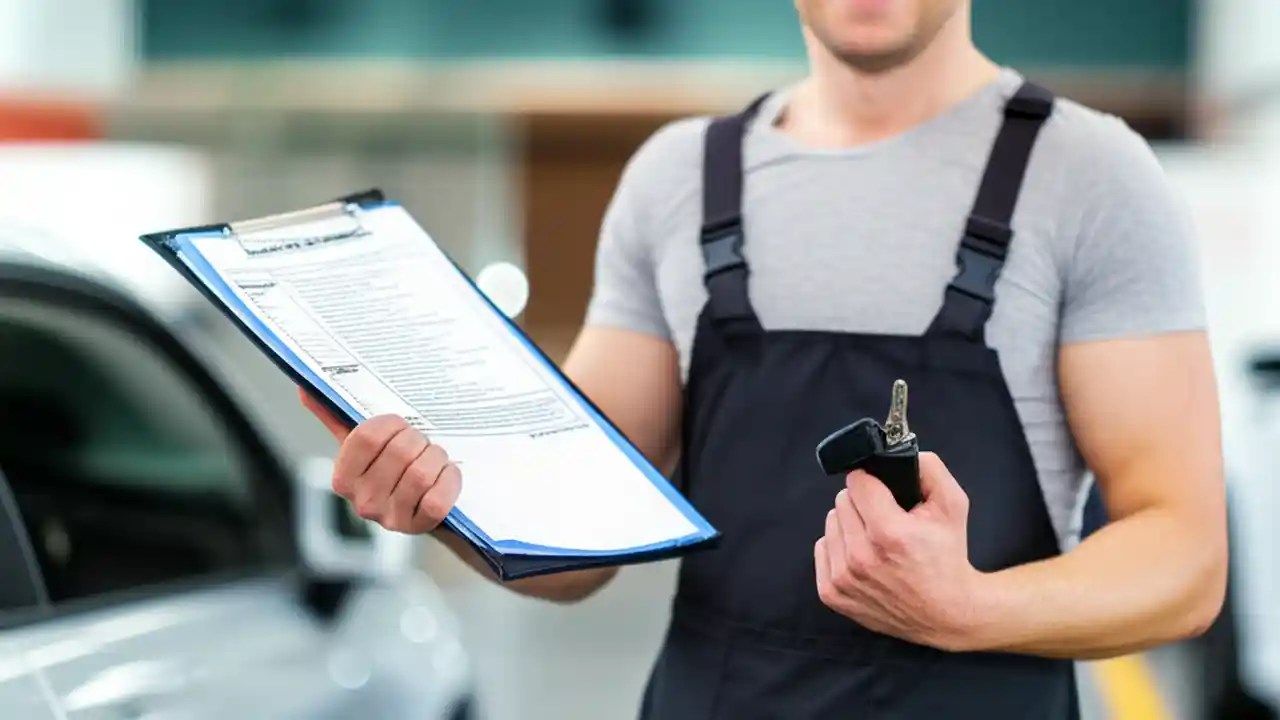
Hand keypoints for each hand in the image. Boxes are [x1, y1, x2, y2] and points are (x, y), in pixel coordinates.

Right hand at [300, 388, 460, 534]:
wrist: (426, 507)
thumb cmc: (395, 469)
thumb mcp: (366, 446)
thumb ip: (336, 417)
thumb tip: (306, 389)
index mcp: (344, 477)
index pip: (367, 436)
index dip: (392, 424)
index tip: (401, 426)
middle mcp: (363, 501)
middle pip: (400, 451)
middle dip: (419, 440)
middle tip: (422, 444)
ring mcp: (390, 517)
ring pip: (421, 473)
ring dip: (436, 458)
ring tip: (434, 459)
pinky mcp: (420, 526)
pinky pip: (438, 498)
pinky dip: (449, 480)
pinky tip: (444, 476)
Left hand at [814, 452, 987, 650]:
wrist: (946, 613)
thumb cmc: (948, 556)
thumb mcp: (953, 505)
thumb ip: (928, 468)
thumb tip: (899, 454)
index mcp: (888, 533)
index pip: (857, 483)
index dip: (873, 482)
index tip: (883, 491)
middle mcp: (860, 557)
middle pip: (842, 502)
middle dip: (863, 503)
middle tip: (885, 518)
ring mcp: (843, 578)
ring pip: (830, 523)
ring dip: (850, 525)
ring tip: (875, 538)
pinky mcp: (832, 593)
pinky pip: (822, 548)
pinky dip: (839, 547)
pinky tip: (863, 556)